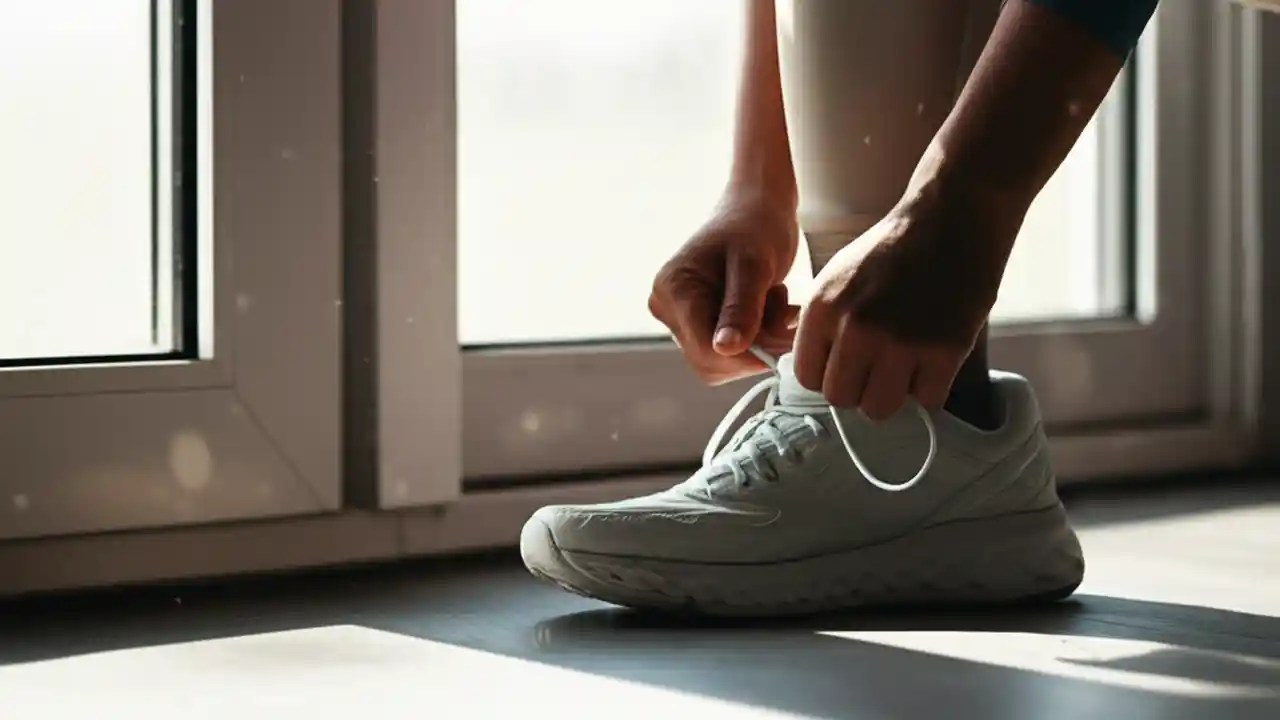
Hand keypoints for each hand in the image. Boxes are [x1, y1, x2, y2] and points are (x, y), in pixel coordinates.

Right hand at [649, 194, 799, 383]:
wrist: (757, 204)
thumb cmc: (756, 223)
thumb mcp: (754, 264)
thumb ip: (741, 308)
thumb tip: (725, 350)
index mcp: (672, 291)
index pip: (706, 351)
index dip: (749, 354)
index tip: (784, 331)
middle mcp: (667, 308)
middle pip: (712, 361)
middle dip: (756, 346)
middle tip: (784, 310)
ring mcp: (681, 317)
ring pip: (724, 360)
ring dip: (760, 339)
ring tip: (775, 300)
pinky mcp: (698, 321)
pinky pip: (728, 350)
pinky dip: (757, 335)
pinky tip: (767, 305)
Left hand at [793, 190, 1016, 418]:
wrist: (953, 216)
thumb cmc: (895, 248)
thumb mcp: (838, 277)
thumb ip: (822, 323)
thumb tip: (812, 371)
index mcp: (823, 309)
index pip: (807, 377)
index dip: (828, 374)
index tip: (846, 364)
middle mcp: (855, 329)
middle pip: (841, 399)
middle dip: (859, 388)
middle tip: (879, 366)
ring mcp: (899, 343)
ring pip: (879, 409)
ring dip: (893, 393)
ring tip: (905, 365)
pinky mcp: (943, 351)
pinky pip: (926, 400)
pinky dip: (931, 386)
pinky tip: (933, 358)